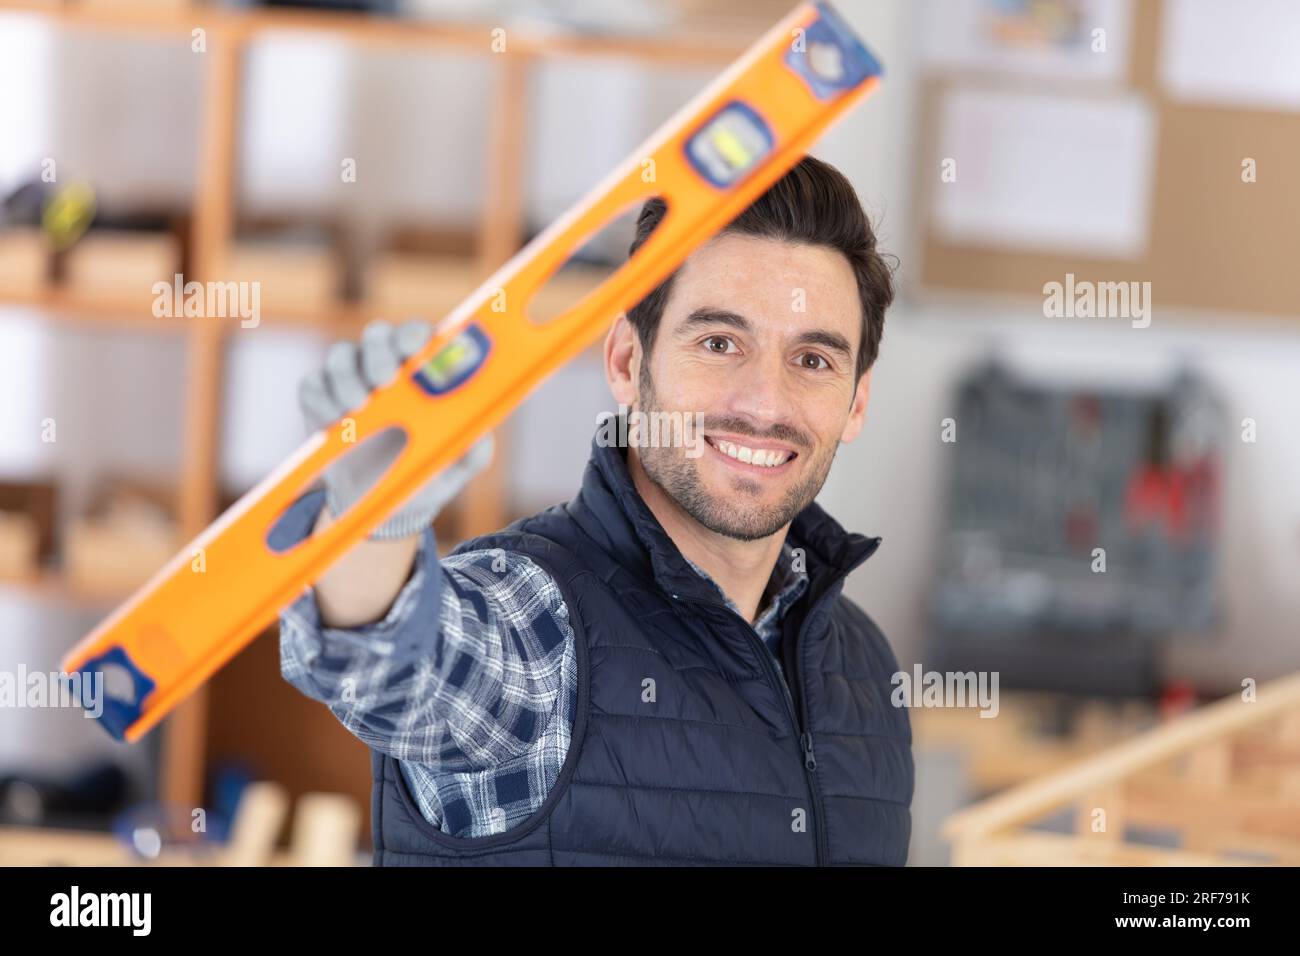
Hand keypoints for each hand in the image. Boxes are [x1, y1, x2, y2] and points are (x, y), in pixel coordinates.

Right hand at [298, 317, 493, 539]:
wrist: (380, 506)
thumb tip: (482, 437)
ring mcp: (350, 379)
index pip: (420, 336)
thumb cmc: (425, 476)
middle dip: (380, 351)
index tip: (417, 348)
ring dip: (347, 375)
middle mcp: (386, 366)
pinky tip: (333, 422)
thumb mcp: (453, 469)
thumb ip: (472, 453)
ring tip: (356, 407)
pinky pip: (314, 384)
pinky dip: (322, 398)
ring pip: (342, 354)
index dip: (417, 334)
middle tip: (384, 379)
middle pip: (379, 335)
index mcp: (422, 373)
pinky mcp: (319, 399)